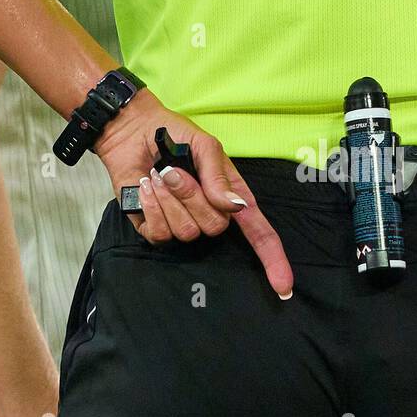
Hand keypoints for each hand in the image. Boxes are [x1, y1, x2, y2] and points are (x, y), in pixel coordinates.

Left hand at [93, 89, 294, 298]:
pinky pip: (160, 234)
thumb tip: (232, 206)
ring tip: (158, 176)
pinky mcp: (155, 229)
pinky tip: (145, 187)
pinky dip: (151, 207)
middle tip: (174, 171)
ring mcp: (182, 224)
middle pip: (215, 228)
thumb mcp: (205, 146)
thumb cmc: (174, 135)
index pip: (259, 233)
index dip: (273, 259)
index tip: (283, 285)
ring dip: (169, 199)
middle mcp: (210, 215)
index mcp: (230, 197)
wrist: (133, 131)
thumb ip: (219, 176)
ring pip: (187, 232)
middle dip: (192, 197)